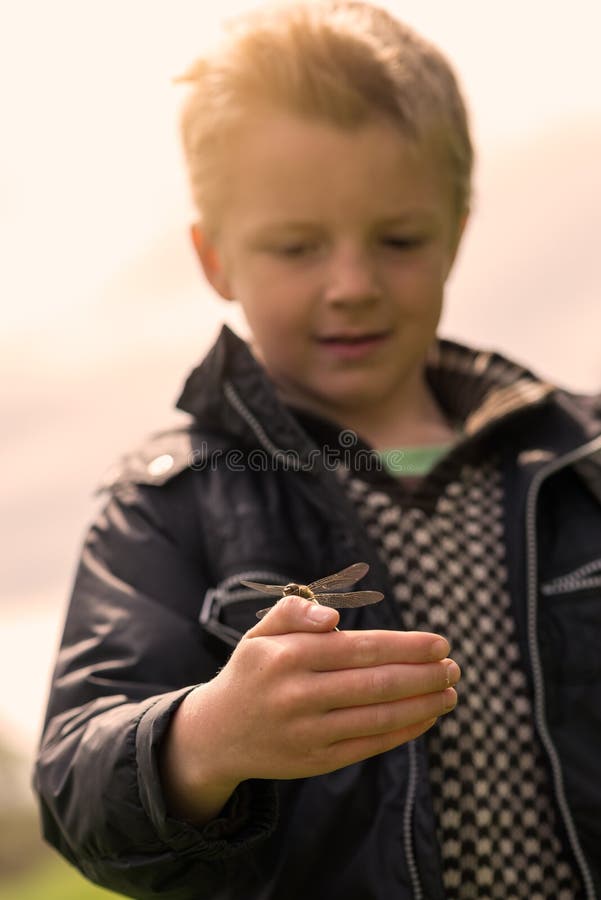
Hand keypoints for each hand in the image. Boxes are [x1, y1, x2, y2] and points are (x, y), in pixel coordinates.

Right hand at [160, 596, 458, 822]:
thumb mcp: (259, 634)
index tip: (440, 643)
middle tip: (454, 667)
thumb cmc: (252, 673)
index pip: (360, 648)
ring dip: (422, 705)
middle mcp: (297, 695)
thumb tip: (333, 616)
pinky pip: (369, 745)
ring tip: (450, 692)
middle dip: (423, 675)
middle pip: (375, 683)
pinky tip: (426, 718)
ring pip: (378, 717)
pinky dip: (403, 732)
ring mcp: (308, 732)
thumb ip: (293, 613)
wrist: (218, 734)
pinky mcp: (316, 762)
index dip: (405, 646)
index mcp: (286, 656)